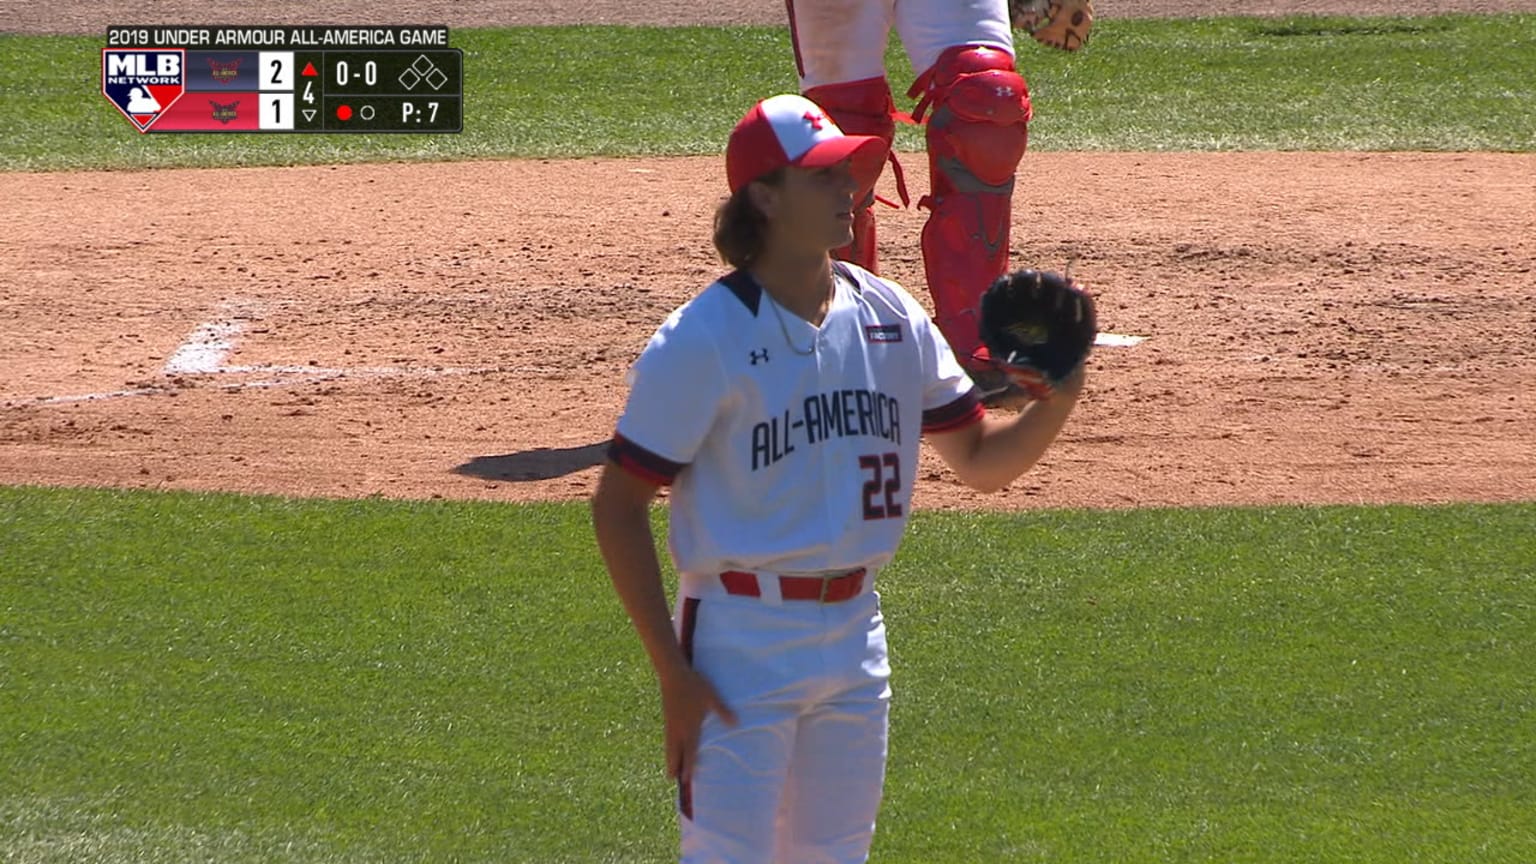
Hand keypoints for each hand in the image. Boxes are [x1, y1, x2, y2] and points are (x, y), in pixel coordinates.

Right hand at [660, 667, 737, 782]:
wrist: (673, 674)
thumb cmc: (694, 685)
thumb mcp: (712, 697)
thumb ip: (723, 711)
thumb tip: (736, 723)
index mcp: (690, 727)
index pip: (689, 751)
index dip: (688, 766)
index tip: (686, 780)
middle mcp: (678, 729)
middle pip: (674, 753)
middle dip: (673, 766)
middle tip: (673, 780)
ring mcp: (671, 724)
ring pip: (668, 746)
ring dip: (670, 758)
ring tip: (669, 769)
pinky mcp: (667, 717)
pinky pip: (667, 738)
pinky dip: (668, 747)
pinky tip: (670, 747)